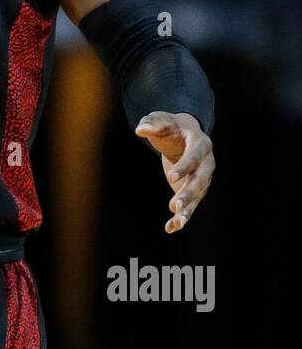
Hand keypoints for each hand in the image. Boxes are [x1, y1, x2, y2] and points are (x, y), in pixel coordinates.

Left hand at [135, 111, 214, 233]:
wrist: (183, 135)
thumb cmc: (171, 126)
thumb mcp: (161, 120)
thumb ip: (152, 123)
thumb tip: (141, 130)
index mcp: (200, 142)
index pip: (195, 156)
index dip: (185, 166)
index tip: (171, 177)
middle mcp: (206, 162)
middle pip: (200, 180)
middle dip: (188, 193)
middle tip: (174, 205)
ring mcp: (203, 177)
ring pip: (198, 196)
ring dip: (187, 210)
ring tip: (176, 223)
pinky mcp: (195, 190)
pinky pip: (191, 205)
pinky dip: (182, 217)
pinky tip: (170, 228)